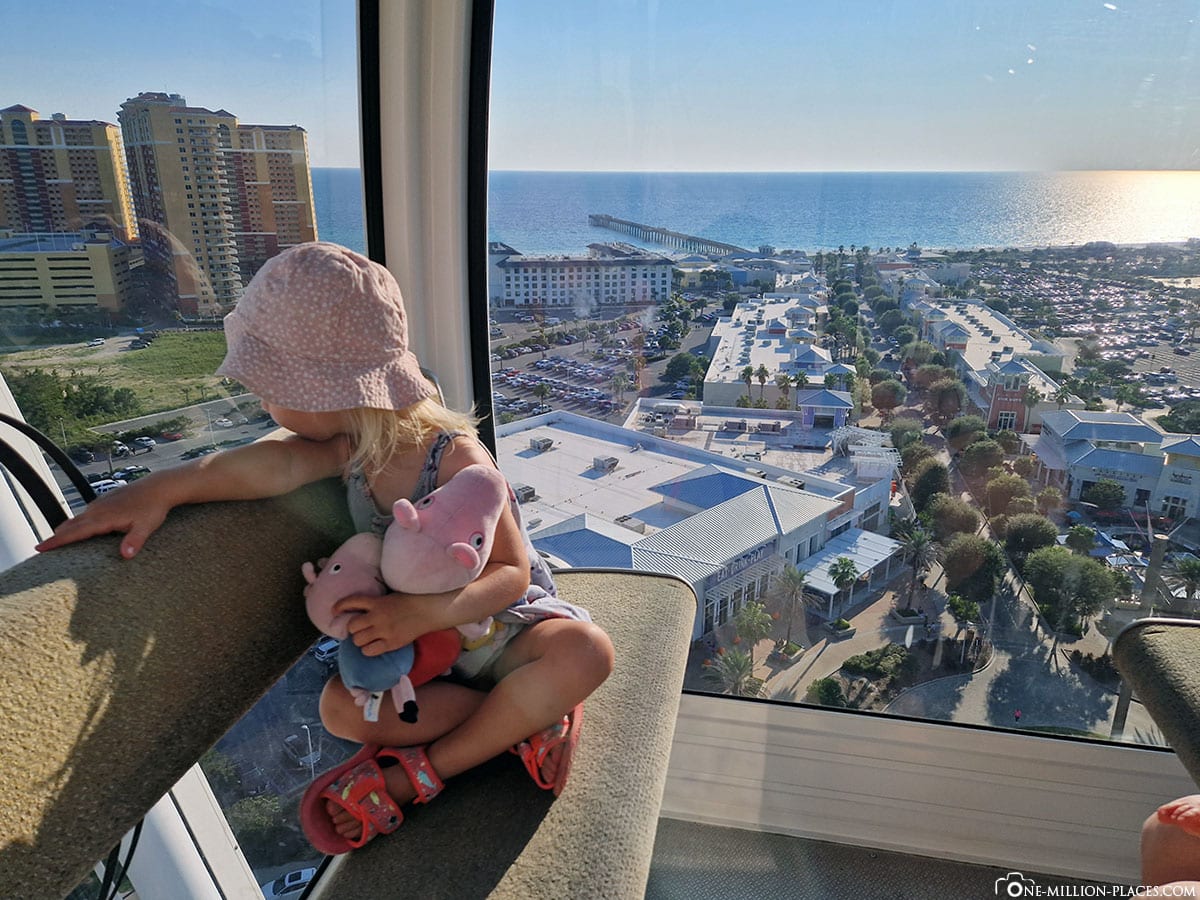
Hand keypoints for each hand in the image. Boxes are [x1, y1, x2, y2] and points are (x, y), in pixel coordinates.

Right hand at [35, 478, 170, 558]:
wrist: (159, 487)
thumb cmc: (153, 508)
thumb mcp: (146, 527)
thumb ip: (134, 541)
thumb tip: (126, 555)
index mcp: (103, 518)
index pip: (75, 532)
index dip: (56, 541)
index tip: (40, 548)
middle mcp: (98, 509)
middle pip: (71, 525)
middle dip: (56, 536)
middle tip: (41, 549)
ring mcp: (101, 503)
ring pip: (78, 518)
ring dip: (66, 529)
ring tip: (56, 540)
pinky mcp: (106, 500)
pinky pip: (87, 513)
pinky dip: (78, 522)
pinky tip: (79, 527)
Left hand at [332, 592, 444, 656]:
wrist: (428, 610)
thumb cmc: (412, 601)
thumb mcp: (390, 596)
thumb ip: (376, 603)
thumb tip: (361, 609)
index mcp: (377, 602)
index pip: (351, 602)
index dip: (339, 606)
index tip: (334, 611)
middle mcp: (378, 616)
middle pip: (352, 626)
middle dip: (353, 628)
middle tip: (358, 629)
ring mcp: (384, 631)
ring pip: (358, 640)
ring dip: (359, 640)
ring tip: (366, 638)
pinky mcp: (391, 643)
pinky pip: (370, 651)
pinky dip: (368, 650)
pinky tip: (373, 646)